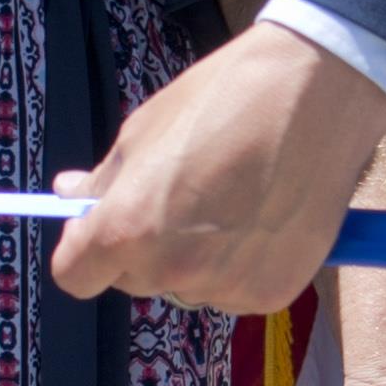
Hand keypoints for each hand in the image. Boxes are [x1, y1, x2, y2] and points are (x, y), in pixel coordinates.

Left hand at [51, 16, 385, 315]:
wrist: (316, 91)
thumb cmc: (224, 99)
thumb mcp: (144, 130)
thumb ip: (104, 179)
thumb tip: (69, 195)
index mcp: (127, 230)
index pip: (75, 276)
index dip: (84, 250)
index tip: (99, 227)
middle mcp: (171, 270)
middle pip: (132, 281)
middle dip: (142, 248)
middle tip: (179, 197)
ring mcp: (224, 286)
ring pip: (186, 286)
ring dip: (195, 259)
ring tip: (231, 202)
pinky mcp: (270, 293)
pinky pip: (234, 290)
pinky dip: (241, 265)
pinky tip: (262, 217)